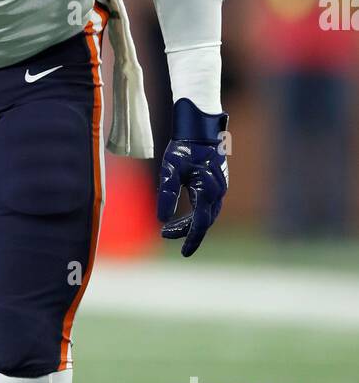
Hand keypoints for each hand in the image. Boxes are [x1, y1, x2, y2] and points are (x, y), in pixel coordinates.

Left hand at [158, 98, 227, 257]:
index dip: (191, 240)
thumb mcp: (169, 171)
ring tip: (171, 228)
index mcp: (208, 191)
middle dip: (186, 231)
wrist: (200, 129)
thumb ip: (166, 195)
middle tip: (166, 234)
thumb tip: (162, 219)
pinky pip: (208, 206)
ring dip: (191, 223)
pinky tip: (184, 215)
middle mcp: (218, 192)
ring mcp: (220, 188)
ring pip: (207, 214)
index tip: (183, 253)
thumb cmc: (183, 148)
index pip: (200, 224)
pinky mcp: (218, 183)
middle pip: (204, 221)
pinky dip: (196, 214)